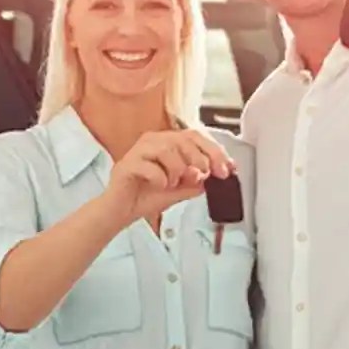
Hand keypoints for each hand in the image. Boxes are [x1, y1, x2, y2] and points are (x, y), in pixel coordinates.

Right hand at [103, 129, 234, 225]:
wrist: (122, 211)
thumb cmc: (147, 196)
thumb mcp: (180, 190)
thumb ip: (197, 182)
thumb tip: (215, 176)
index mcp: (166, 142)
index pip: (194, 136)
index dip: (214, 151)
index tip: (227, 169)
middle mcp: (152, 141)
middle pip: (182, 139)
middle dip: (199, 159)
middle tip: (202, 175)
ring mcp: (138, 151)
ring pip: (166, 149)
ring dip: (176, 169)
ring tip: (172, 183)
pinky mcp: (126, 165)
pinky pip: (149, 165)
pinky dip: (159, 178)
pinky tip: (158, 186)